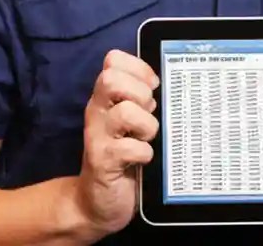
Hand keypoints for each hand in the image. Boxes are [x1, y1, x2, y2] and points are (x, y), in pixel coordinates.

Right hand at [73, 49, 158, 238]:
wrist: (96, 201)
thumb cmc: (122, 158)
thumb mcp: (131, 124)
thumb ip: (141, 102)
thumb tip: (166, 85)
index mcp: (106, 98)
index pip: (113, 60)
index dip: (138, 68)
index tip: (152, 87)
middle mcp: (98, 111)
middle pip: (111, 79)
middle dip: (139, 93)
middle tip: (148, 113)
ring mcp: (98, 136)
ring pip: (125, 112)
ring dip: (146, 126)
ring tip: (147, 138)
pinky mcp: (103, 162)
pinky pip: (130, 149)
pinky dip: (144, 153)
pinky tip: (143, 160)